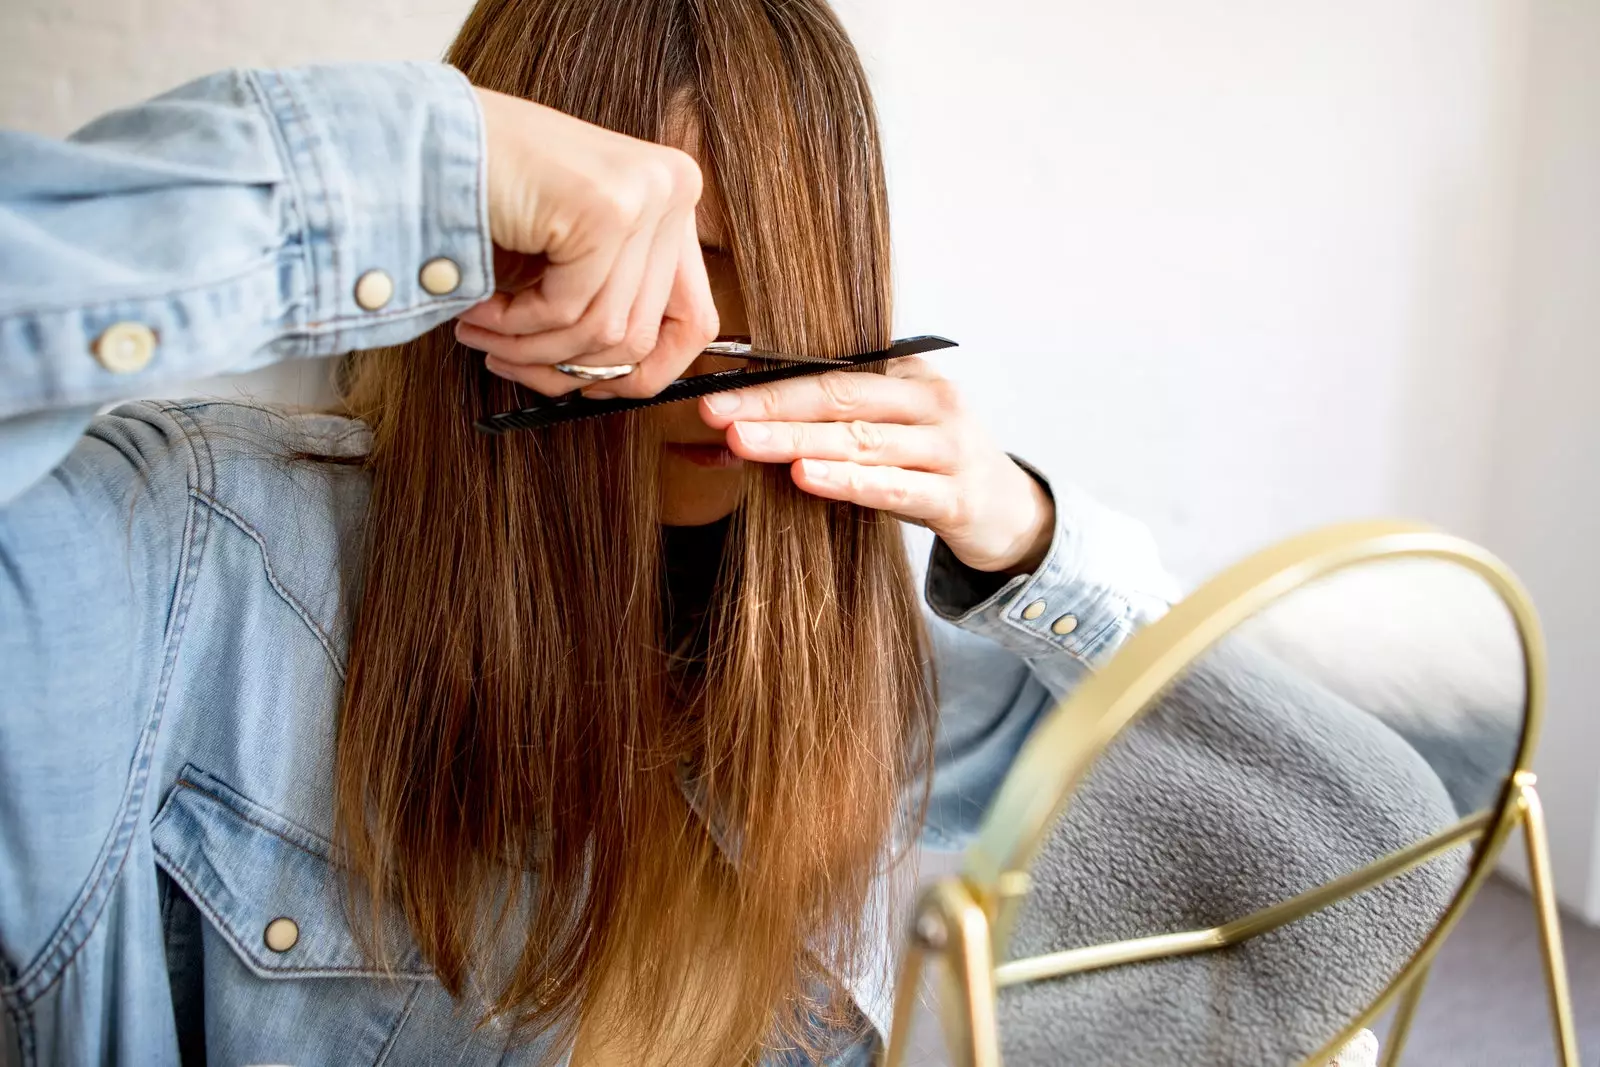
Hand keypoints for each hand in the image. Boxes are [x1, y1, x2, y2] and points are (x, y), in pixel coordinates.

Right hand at [453, 88, 718, 397]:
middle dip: (567, 369)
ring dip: (531, 349)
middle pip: (645, 336)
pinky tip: (478, 308)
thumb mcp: (572, 256)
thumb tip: (629, 383)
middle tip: (507, 362)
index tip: (585, 387)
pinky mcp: (607, 207)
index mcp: (676, 197)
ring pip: (604, 333)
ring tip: (482, 334)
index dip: (642, 373)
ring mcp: (646, 194)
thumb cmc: (489, 195)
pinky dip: (515, 325)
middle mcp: (675, 188)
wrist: (418, 136)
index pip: (696, 322)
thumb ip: (613, 304)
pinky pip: (568, 311)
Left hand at [699, 358, 1055, 573]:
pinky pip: (895, 487)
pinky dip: (848, 480)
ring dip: (797, 439)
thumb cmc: (928, 468)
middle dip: (772, 404)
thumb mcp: (882, 437)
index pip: (830, 369)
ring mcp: (948, 447)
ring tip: (746, 441)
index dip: (770, 379)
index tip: (716, 391)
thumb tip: (718, 441)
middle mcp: (932, 400)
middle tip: (717, 411)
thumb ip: (817, 431)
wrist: (1008, 512)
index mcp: (908, 372)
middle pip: (841, 396)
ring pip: (862, 439)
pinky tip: (805, 477)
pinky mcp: (956, 496)